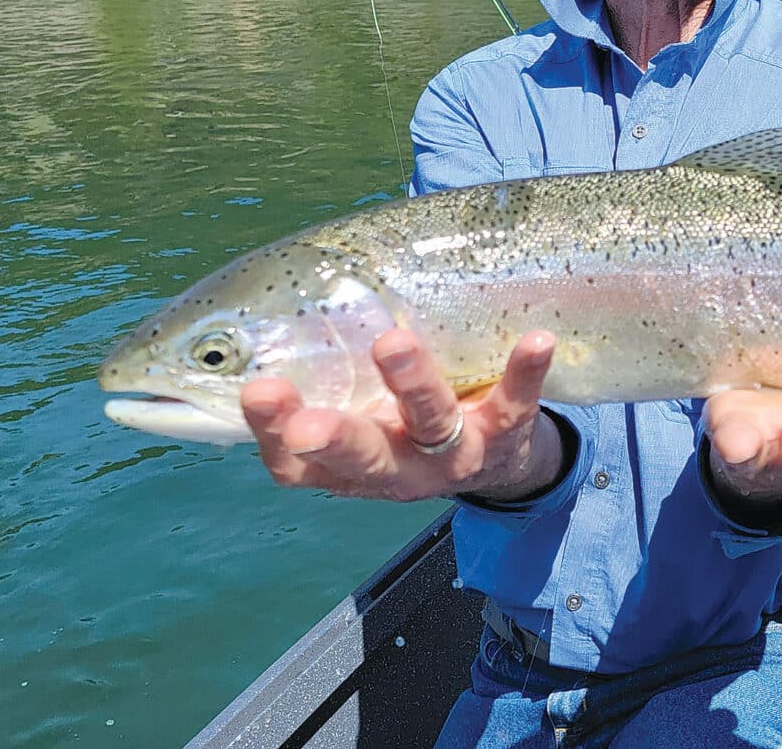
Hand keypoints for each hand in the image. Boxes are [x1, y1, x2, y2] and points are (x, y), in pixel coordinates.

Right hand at [240, 329, 564, 502]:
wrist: (499, 455)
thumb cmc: (403, 418)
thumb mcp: (356, 408)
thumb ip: (315, 374)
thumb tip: (245, 314)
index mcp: (346, 465)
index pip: (295, 463)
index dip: (271, 434)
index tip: (255, 390)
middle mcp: (396, 467)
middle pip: (362, 457)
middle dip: (334, 438)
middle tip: (309, 423)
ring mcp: (453, 455)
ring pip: (430, 424)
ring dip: (412, 385)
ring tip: (395, 344)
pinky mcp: (506, 433)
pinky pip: (516, 405)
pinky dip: (524, 372)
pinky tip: (535, 339)